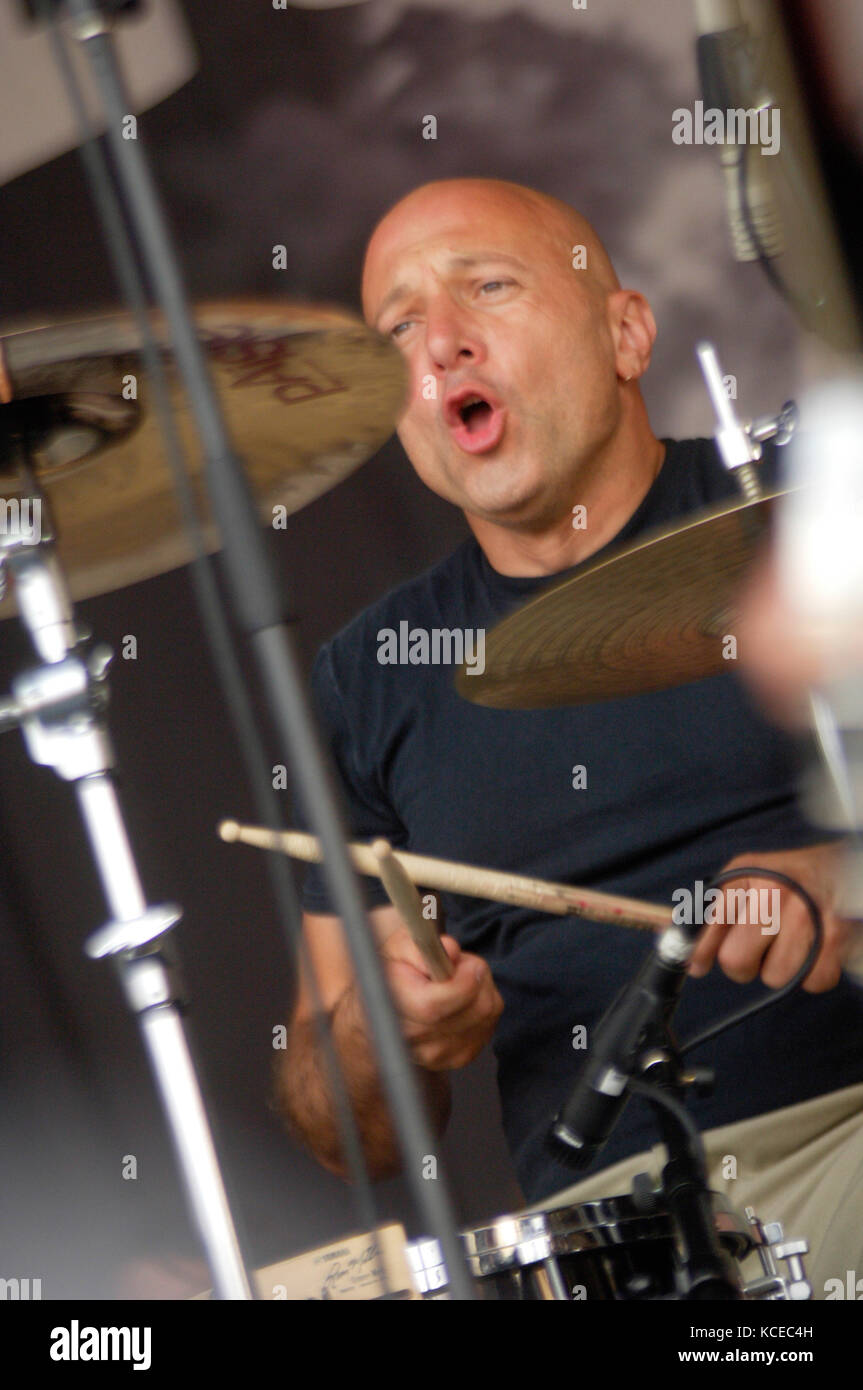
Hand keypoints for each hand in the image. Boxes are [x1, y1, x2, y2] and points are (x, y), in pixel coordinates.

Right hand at [379, 925, 502, 1068]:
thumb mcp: (400, 946)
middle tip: (460, 964)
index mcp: (394, 1008)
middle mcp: (415, 1039)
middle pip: (473, 1010)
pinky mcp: (459, 1057)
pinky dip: (484, 1008)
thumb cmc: (392, 971)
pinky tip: (463, 1000)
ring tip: (460, 980)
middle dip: (476, 978)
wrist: (382, 1007)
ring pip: (487, 1015)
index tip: (466, 963)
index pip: (436, 1007)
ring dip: (482, 990)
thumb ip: (423, 945)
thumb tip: (451, 950)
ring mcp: (439, 1054)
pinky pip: (489, 1025)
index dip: (462, 983)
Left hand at [688, 842, 851, 992]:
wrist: (849, 867)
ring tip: (792, 943)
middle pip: (735, 961)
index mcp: (747, 874)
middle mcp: (774, 893)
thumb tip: (672, 939)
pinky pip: (810, 983)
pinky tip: (814, 950)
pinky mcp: (835, 938)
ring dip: (780, 968)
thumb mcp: (750, 875)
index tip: (697, 963)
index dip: (698, 951)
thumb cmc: (794, 877)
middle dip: (743, 963)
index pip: (707, 925)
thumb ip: (713, 907)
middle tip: (759, 949)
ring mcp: (806, 916)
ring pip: (773, 977)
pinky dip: (812, 975)